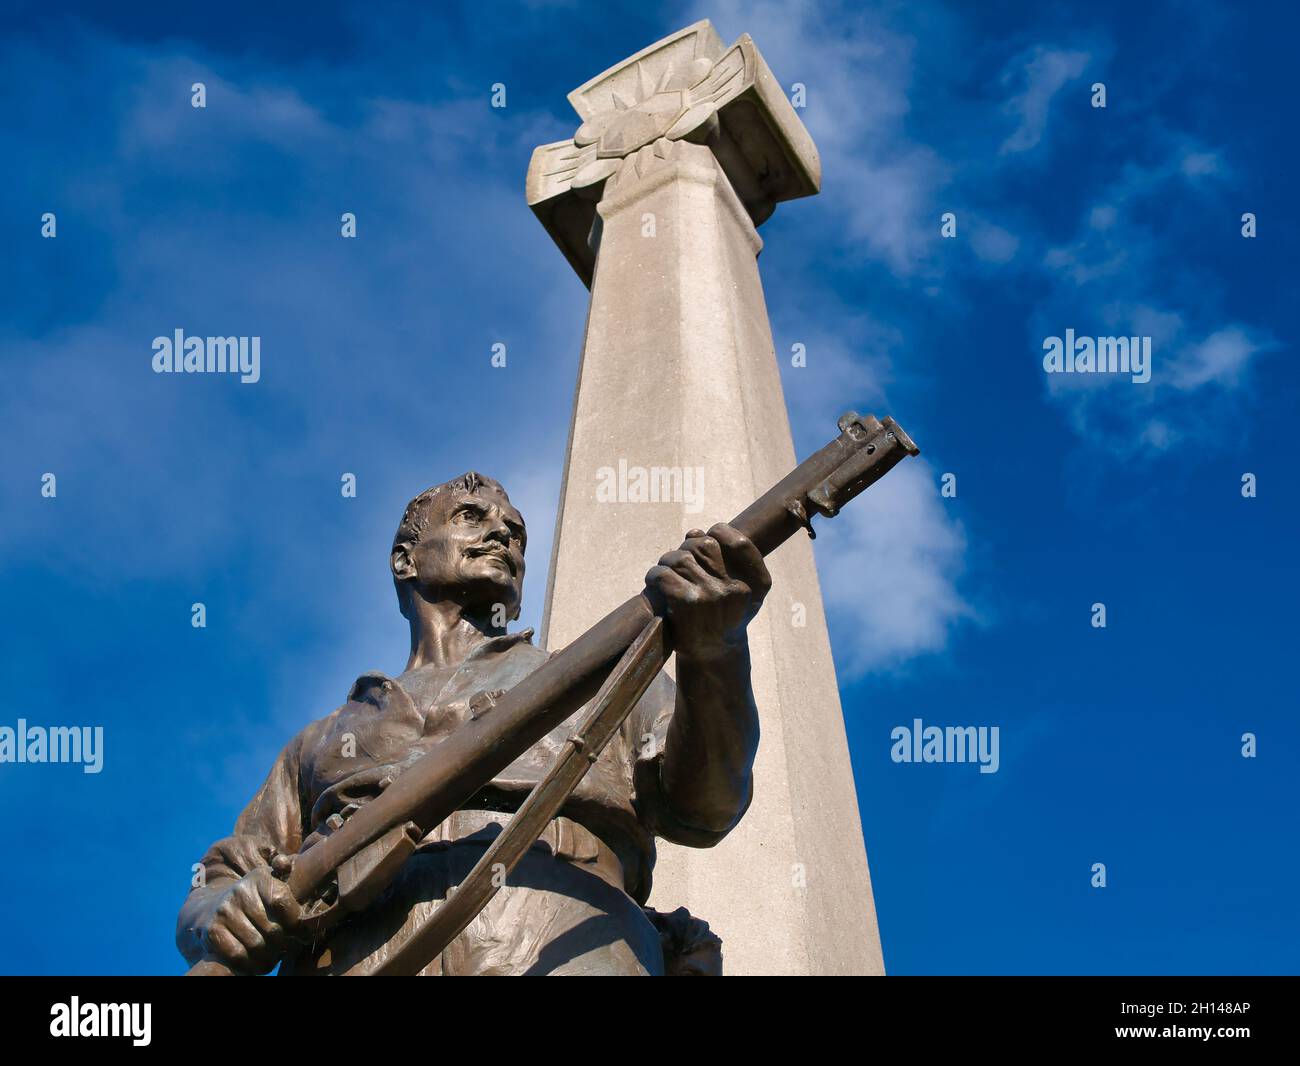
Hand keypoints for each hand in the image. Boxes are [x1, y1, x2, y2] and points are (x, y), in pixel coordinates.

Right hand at [197, 861, 300, 973]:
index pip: (281, 900)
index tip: (302, 933)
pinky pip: (237, 955)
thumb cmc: (254, 901)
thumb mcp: (269, 882)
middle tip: (287, 948)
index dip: (295, 921)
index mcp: (259, 878)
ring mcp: (224, 911)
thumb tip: (282, 863)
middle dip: (284, 943)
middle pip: (272, 928)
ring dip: (269, 957)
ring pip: (256, 945)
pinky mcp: (212, 931)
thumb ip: (284, 871)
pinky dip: (250, 964)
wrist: (211, 910)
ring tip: (274, 956)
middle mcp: (240, 891)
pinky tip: (256, 962)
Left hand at [645, 523, 770, 661]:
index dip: (720, 532)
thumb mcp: (745, 594)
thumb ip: (727, 562)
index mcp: (757, 584)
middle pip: (705, 545)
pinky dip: (654, 575)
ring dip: (668, 561)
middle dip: (687, 547)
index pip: (740, 542)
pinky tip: (655, 582)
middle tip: (680, 561)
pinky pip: (664, 574)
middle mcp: (737, 588)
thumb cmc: (725, 619)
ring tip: (666, 571)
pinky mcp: (688, 603)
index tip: (706, 538)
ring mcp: (712, 595)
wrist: (714, 657)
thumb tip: (694, 532)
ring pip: (680, 558)